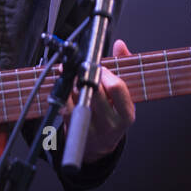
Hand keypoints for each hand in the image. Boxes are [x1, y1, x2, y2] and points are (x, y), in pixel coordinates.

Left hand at [64, 38, 136, 162]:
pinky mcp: (74, 129)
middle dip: (88, 75)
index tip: (101, 67)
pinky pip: (65, 104)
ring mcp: (91, 128)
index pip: (117, 87)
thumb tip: (120, 45)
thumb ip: (122, 66)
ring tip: (76, 77)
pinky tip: (67, 87)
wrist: (99, 145)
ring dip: (74, 82)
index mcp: (126, 114)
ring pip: (78, 96)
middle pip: (95, 91)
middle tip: (84, 69)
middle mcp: (110, 124)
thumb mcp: (123, 95)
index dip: (106, 73)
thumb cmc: (113, 114)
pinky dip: (64, 92)